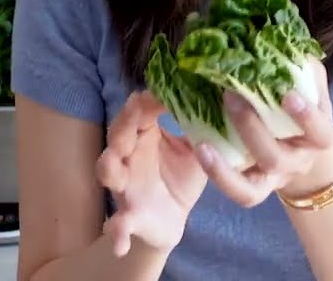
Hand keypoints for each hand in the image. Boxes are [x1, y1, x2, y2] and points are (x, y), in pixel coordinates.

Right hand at [96, 90, 207, 256]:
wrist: (172, 216)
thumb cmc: (181, 174)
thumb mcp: (195, 148)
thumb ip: (202, 126)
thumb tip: (223, 95)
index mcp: (143, 136)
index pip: (137, 111)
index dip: (144, 100)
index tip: (155, 90)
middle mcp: (128, 157)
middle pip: (117, 136)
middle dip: (123, 123)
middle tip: (134, 110)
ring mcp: (125, 187)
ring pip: (109, 173)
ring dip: (110, 167)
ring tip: (114, 166)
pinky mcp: (130, 217)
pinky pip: (120, 224)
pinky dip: (118, 232)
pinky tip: (120, 242)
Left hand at [195, 59, 332, 206]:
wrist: (304, 153)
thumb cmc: (303, 112)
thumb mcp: (309, 88)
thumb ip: (299, 66)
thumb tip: (277, 37)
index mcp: (318, 138)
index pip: (320, 132)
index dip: (306, 117)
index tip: (287, 95)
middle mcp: (296, 163)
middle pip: (275, 156)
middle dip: (251, 127)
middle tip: (230, 94)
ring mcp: (273, 180)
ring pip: (253, 184)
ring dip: (227, 161)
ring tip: (205, 135)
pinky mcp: (253, 189)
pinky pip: (237, 191)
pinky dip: (218, 174)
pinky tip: (201, 148)